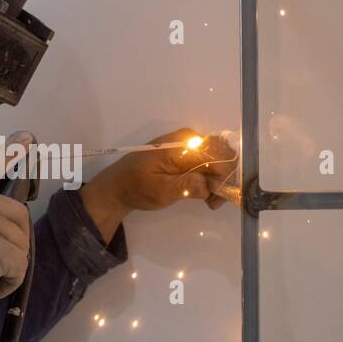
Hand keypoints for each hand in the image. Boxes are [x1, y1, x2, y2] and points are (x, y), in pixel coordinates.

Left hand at [80, 128, 237, 242]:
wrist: (118, 185)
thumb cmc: (137, 187)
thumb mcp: (161, 191)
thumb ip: (188, 186)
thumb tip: (212, 184)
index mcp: (181, 144)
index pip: (217, 155)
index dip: (224, 178)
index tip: (215, 200)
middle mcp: (189, 139)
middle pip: (222, 155)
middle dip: (224, 180)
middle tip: (212, 202)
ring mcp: (189, 145)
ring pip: (219, 159)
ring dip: (219, 180)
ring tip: (208, 201)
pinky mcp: (188, 153)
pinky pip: (210, 161)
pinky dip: (212, 178)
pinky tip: (205, 193)